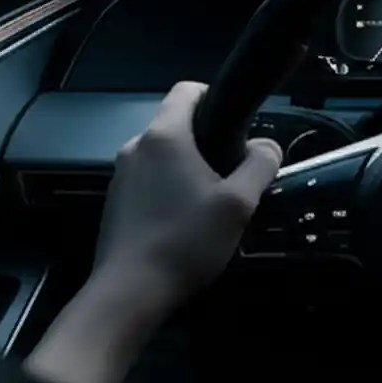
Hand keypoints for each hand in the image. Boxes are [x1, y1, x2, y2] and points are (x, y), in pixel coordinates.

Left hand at [28, 82, 281, 382]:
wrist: (130, 293)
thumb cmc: (186, 241)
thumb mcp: (238, 203)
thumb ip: (259, 165)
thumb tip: (267, 146)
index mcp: (164, 136)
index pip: (187, 89)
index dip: (216, 96)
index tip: (239, 122)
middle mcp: (136, 146)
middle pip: (177, 124)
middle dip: (208, 139)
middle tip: (234, 171)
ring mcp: (120, 175)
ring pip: (164, 154)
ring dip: (188, 167)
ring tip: (212, 202)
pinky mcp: (115, 202)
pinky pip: (150, 179)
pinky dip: (170, 188)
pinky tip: (185, 221)